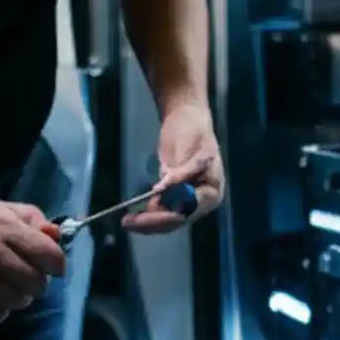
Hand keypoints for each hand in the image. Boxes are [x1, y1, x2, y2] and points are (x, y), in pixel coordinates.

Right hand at [0, 198, 64, 324]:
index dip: (56, 265)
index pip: (48, 255)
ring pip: (15, 303)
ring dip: (15, 299)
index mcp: (1, 224)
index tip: (51, 268)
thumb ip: (30, 217)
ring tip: (4, 288)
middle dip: (35, 284)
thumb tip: (56, 235)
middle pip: (35, 283)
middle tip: (24, 279)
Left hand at [122, 103, 224, 233]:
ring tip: (128, 221)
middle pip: (176, 220)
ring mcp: (188, 200)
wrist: (185, 117)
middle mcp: (202, 202)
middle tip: (129, 221)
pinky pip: (162, 210)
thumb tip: (162, 190)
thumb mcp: (192, 150)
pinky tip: (134, 215)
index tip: (147, 212)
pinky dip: (148, 214)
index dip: (166, 215)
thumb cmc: (192, 130)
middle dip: (152, 222)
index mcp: (212, 191)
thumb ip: (180, 173)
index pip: (187, 211)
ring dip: (147, 222)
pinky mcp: (175, 195)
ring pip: (167, 219)